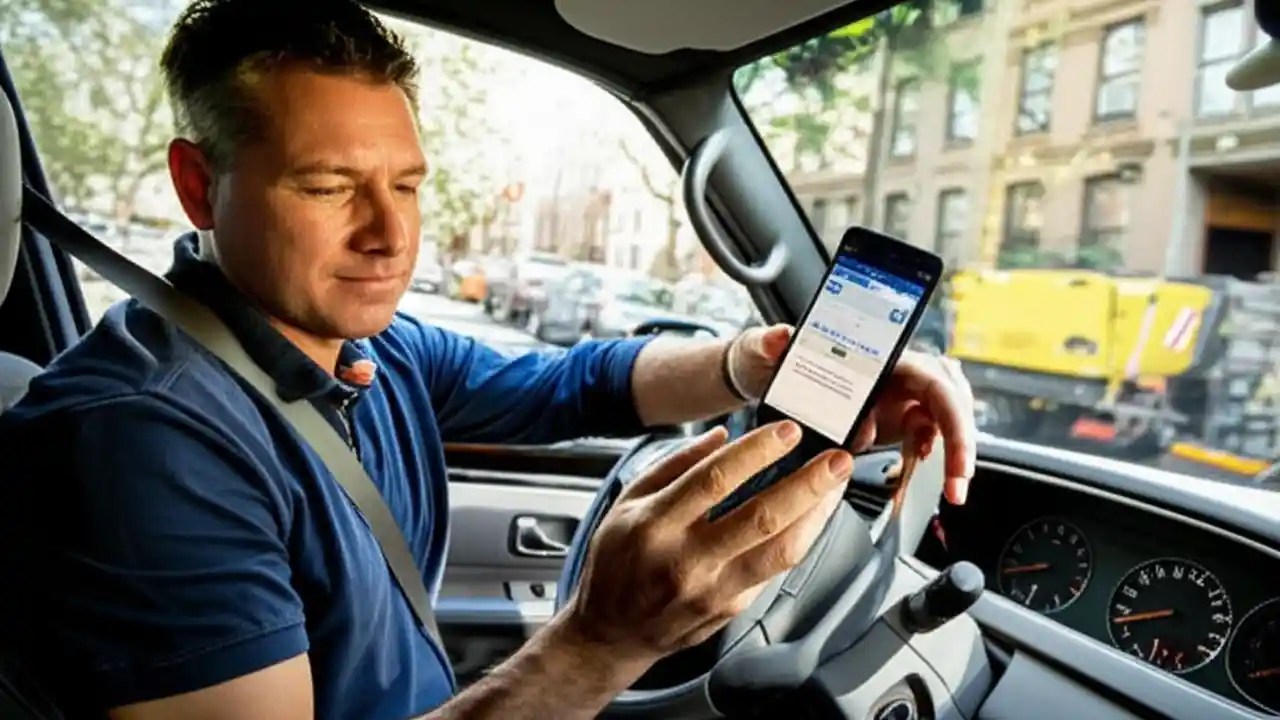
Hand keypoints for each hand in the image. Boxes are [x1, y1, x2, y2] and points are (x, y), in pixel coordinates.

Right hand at [560, 421, 850, 665]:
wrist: (612, 631)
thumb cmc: (617, 563)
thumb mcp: (628, 502)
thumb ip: (675, 464)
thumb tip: (722, 434)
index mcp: (656, 525)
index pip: (715, 480)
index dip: (758, 452)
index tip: (788, 432)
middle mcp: (687, 561)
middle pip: (761, 517)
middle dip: (807, 484)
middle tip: (836, 459)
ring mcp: (713, 590)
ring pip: (780, 551)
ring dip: (817, 515)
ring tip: (836, 486)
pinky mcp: (732, 609)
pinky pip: (774, 569)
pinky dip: (800, 539)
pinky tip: (812, 517)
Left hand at [729, 324, 976, 503]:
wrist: (759, 371)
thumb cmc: (767, 354)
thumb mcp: (763, 347)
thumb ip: (770, 340)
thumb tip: (782, 337)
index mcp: (875, 352)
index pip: (931, 380)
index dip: (951, 417)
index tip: (956, 453)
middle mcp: (893, 369)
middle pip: (949, 399)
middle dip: (962, 442)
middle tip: (957, 485)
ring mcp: (894, 391)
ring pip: (943, 415)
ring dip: (952, 450)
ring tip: (951, 486)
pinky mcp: (888, 412)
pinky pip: (924, 430)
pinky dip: (928, 451)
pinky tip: (918, 463)